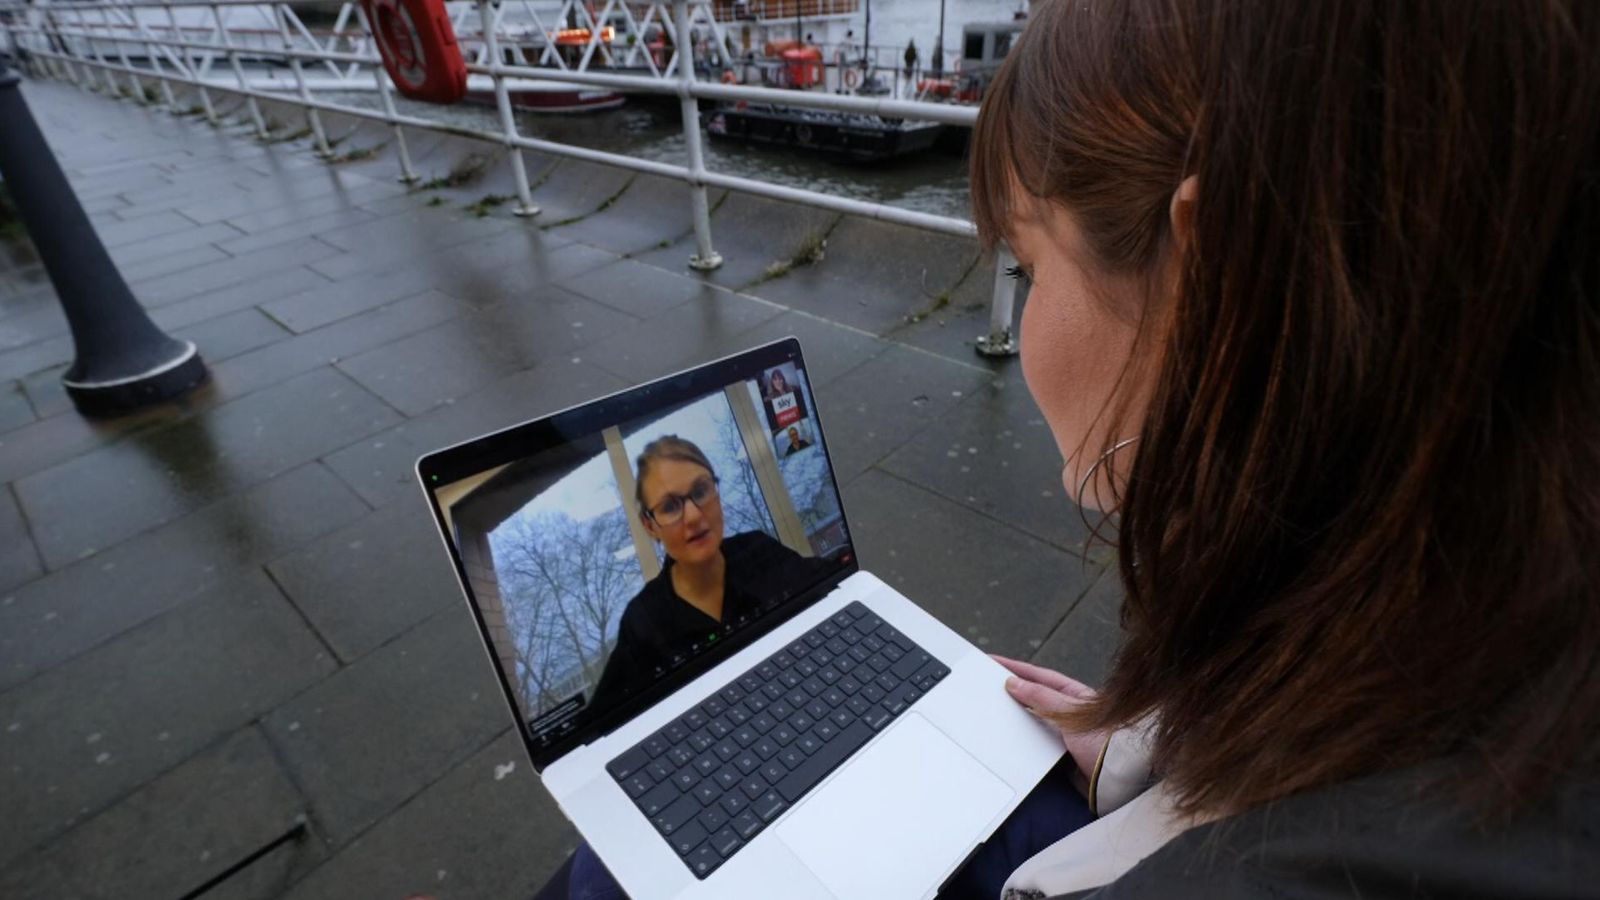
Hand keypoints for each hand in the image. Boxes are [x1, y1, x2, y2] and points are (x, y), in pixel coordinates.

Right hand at [991, 655, 1107, 778]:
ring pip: (1032, 720)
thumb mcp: (1068, 712)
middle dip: (1012, 690)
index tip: (994, 661)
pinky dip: (1021, 740)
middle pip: (1033, 696)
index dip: (1016, 668)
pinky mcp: (1059, 755)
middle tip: (987, 684)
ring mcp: (1063, 733)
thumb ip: (1041, 697)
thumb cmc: (1104, 742)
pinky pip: (1034, 742)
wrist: (1118, 777)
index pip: (1038, 676)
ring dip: (1015, 717)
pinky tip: (1009, 739)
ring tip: (993, 711)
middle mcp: (1068, 712)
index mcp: (1073, 695)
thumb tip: (1015, 682)